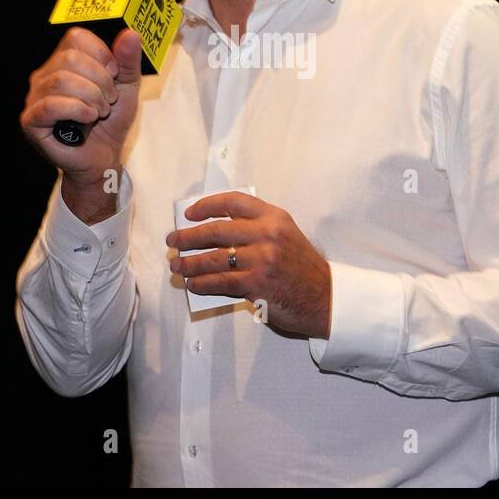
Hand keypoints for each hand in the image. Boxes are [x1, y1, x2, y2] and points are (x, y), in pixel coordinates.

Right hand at [19, 27, 143, 186]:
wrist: (103, 157)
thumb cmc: (110, 121)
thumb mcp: (126, 87)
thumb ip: (128, 61)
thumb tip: (130, 33)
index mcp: (63, 62)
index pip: (76, 37)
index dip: (102, 54)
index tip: (113, 75)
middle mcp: (45, 75)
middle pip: (71, 58)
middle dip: (100, 80)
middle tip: (108, 100)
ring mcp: (35, 98)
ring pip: (62, 80)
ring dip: (92, 97)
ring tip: (100, 112)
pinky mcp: (31, 121)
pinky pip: (51, 105)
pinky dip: (78, 109)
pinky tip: (89, 118)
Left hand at [165, 192, 331, 338]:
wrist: (324, 297)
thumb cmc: (301, 268)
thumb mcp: (285, 235)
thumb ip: (256, 228)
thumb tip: (212, 232)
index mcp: (274, 218)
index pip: (233, 202)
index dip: (206, 205)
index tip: (190, 214)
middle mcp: (268, 234)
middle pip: (217, 230)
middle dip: (189, 236)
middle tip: (174, 241)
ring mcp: (263, 259)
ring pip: (214, 258)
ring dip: (190, 263)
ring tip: (178, 266)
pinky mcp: (257, 284)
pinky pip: (221, 282)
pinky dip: (202, 283)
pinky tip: (193, 284)